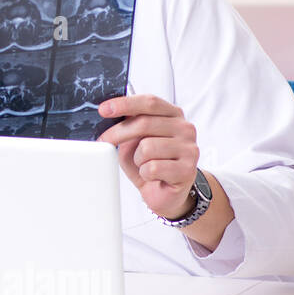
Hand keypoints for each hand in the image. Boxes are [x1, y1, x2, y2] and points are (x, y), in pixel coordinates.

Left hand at [96, 94, 199, 219]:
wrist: (165, 192)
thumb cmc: (149, 162)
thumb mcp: (133, 140)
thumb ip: (128, 126)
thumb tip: (112, 117)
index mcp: (173, 114)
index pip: (149, 102)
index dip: (125, 104)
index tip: (104, 109)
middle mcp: (184, 128)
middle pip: (144, 123)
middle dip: (117, 133)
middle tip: (105, 141)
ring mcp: (189, 148)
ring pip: (146, 147)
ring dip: (137, 159)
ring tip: (144, 164)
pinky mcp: (187, 169)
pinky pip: (153, 167)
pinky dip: (145, 173)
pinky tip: (153, 175)